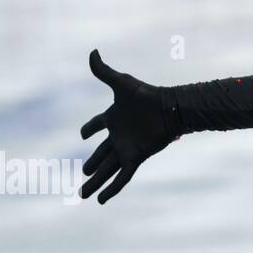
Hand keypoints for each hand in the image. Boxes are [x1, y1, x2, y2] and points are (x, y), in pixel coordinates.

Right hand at [79, 49, 177, 203]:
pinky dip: (112, 189)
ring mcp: (126, 148)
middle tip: (83, 174)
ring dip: (95, 183)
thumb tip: (92, 51)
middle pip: (100, 154)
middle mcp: (119, 135)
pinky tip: (102, 201)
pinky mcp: (135, 157)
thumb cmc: (147, 95)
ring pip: (106, 169)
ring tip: (81, 195)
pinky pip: (121, 176)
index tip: (82, 134)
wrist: (171, 108)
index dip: (88, 129)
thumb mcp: (121, 83)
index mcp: (114, 117)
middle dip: (91, 164)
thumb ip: (103, 71)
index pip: (96, 125)